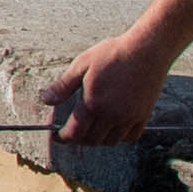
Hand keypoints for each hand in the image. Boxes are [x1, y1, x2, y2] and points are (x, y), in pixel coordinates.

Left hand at [41, 30, 170, 148]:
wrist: (146, 50)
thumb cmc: (113, 54)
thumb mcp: (82, 65)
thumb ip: (63, 86)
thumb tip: (45, 99)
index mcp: (93, 104)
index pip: (75, 132)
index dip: (63, 137)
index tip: (57, 136)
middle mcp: (112, 115)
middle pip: (92, 140)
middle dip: (78, 140)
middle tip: (71, 133)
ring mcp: (129, 117)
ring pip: (111, 141)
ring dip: (98, 140)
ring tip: (90, 131)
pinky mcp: (144, 115)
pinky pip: (131, 136)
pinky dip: (120, 137)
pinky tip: (113, 128)